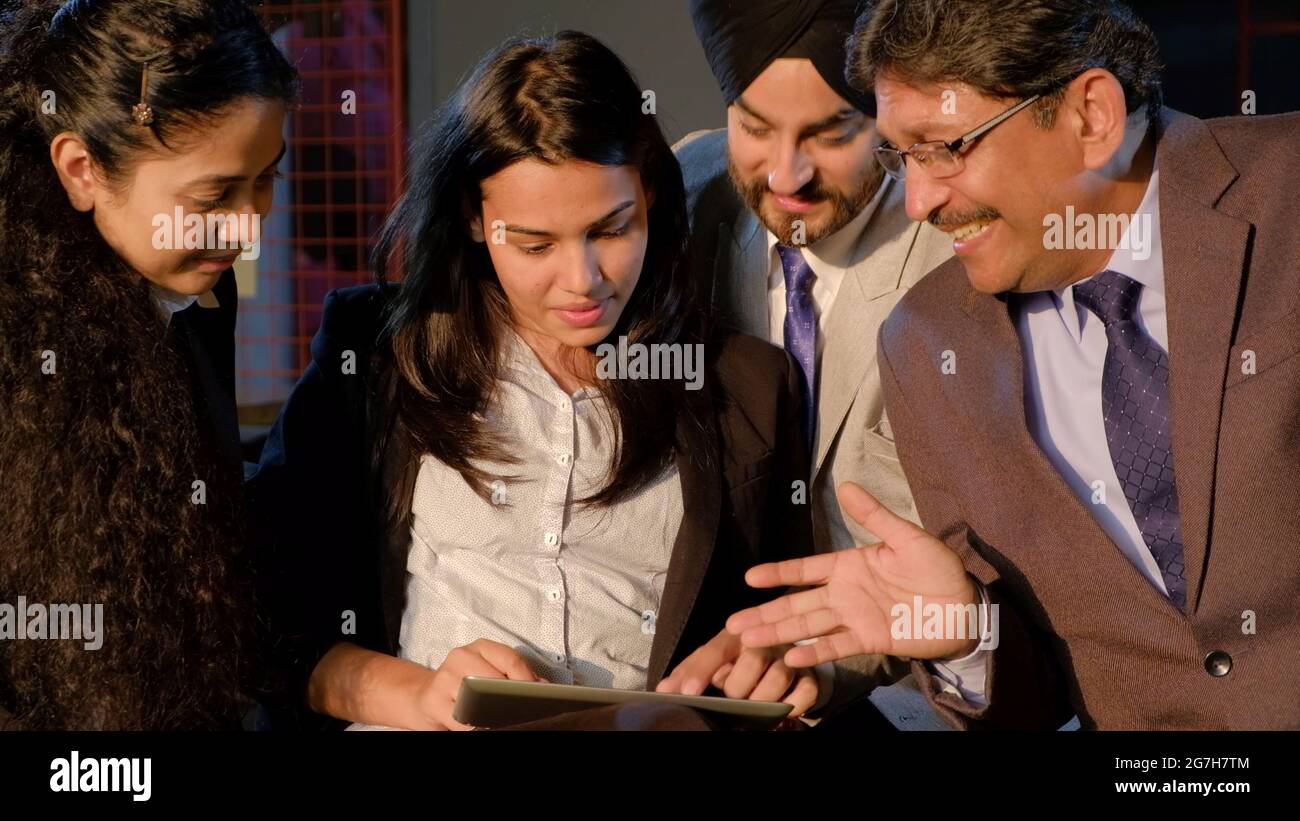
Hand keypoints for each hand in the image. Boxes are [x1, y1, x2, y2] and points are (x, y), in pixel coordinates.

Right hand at [418, 639, 541, 730]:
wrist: (423, 697)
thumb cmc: (462, 684)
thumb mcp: (488, 671)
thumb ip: (514, 674)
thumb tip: (543, 685)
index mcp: (479, 647)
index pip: (510, 659)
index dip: (528, 680)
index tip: (540, 696)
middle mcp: (460, 658)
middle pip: (495, 680)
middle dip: (512, 699)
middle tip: (523, 711)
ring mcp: (444, 680)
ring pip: (477, 700)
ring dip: (494, 715)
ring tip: (505, 720)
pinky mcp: (434, 703)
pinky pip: (462, 720)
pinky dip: (476, 727)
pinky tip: (485, 727)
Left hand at [655, 628, 818, 717]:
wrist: (782, 654)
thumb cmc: (738, 659)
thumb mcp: (713, 659)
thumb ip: (690, 672)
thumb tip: (664, 692)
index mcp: (736, 635)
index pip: (715, 650)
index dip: (700, 671)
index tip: (687, 692)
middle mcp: (766, 640)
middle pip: (752, 660)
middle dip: (737, 686)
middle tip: (734, 694)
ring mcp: (789, 658)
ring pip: (777, 678)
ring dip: (761, 698)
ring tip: (754, 703)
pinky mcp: (809, 677)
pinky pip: (804, 694)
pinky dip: (791, 706)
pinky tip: (780, 709)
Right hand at [726, 482, 980, 665]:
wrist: (965, 607)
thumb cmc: (937, 568)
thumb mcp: (906, 537)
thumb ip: (874, 516)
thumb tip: (845, 485)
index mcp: (848, 566)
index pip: (804, 569)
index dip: (778, 573)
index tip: (749, 577)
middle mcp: (844, 593)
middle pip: (796, 603)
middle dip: (765, 612)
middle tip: (732, 623)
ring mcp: (853, 618)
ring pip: (807, 626)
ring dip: (778, 632)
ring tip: (748, 640)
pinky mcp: (869, 640)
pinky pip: (836, 646)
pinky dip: (814, 653)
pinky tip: (791, 658)